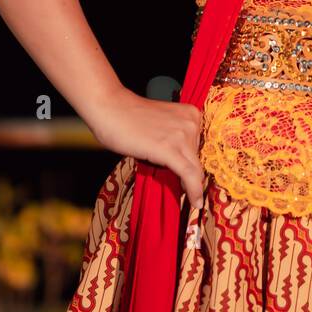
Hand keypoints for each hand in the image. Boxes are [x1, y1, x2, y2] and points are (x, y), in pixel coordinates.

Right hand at [85, 84, 204, 208]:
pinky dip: (194, 191)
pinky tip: (196, 202)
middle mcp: (191, 122)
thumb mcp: (162, 127)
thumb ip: (175, 141)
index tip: (198, 182)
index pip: (201, 147)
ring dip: (192, 187)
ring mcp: (181, 135)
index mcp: (191, 114)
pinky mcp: (169, 149)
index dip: (198, 167)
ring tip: (190, 199)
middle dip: (193, 176)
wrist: (110, 108)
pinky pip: (189, 174)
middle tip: (188, 192)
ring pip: (195, 169)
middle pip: (198, 159)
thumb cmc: (129, 118)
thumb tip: (181, 168)